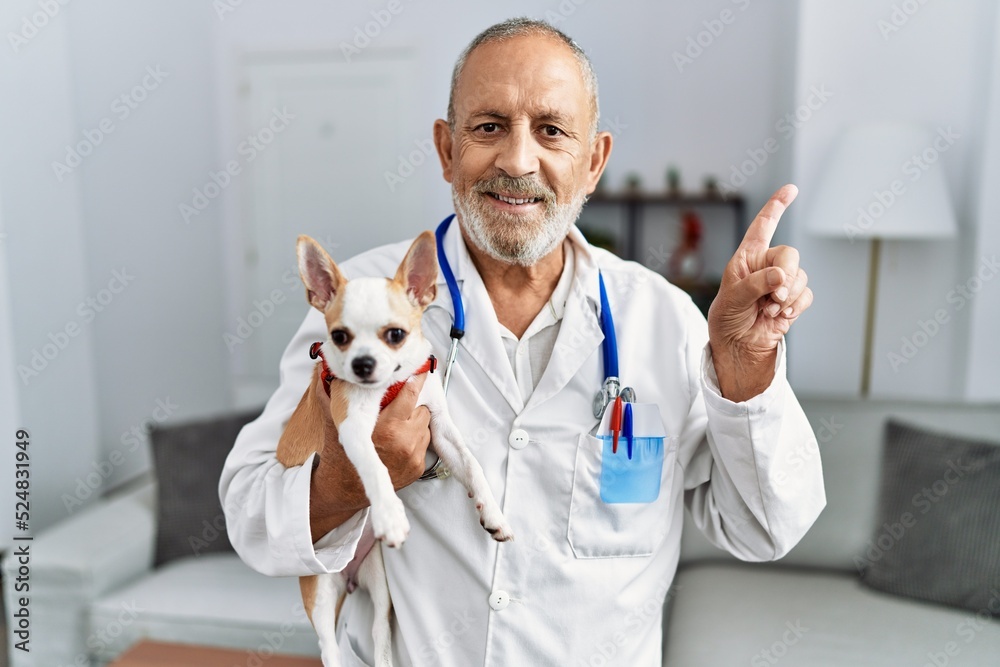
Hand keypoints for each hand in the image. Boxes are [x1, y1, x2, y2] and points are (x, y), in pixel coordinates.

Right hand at [309, 374, 431, 540]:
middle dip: (411, 405)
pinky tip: (398, 442)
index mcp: (387, 427)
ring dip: (415, 422)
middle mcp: (404, 442)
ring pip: (425, 425)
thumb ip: (330, 392)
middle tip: (397, 407)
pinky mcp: (418, 467)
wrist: (343, 489)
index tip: (416, 372)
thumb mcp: (333, 421)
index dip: (414, 380)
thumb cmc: (339, 455)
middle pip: (422, 408)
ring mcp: (413, 456)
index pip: (411, 394)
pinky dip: (415, 439)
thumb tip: (325, 368)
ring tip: (396, 426)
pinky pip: (425, 442)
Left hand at [707, 184, 812, 400]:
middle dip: (786, 273)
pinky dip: (796, 305)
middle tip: (774, 294)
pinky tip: (781, 315)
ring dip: (788, 295)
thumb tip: (781, 276)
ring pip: (801, 276)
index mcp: (746, 257)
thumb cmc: (727, 318)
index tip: (791, 189)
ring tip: (770, 309)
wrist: (737, 347)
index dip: (777, 206)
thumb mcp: (732, 299)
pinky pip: (806, 294)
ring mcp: (781, 283)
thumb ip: (755, 284)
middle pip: (790, 254)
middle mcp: (766, 266)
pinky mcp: (792, 300)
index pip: (763, 225)